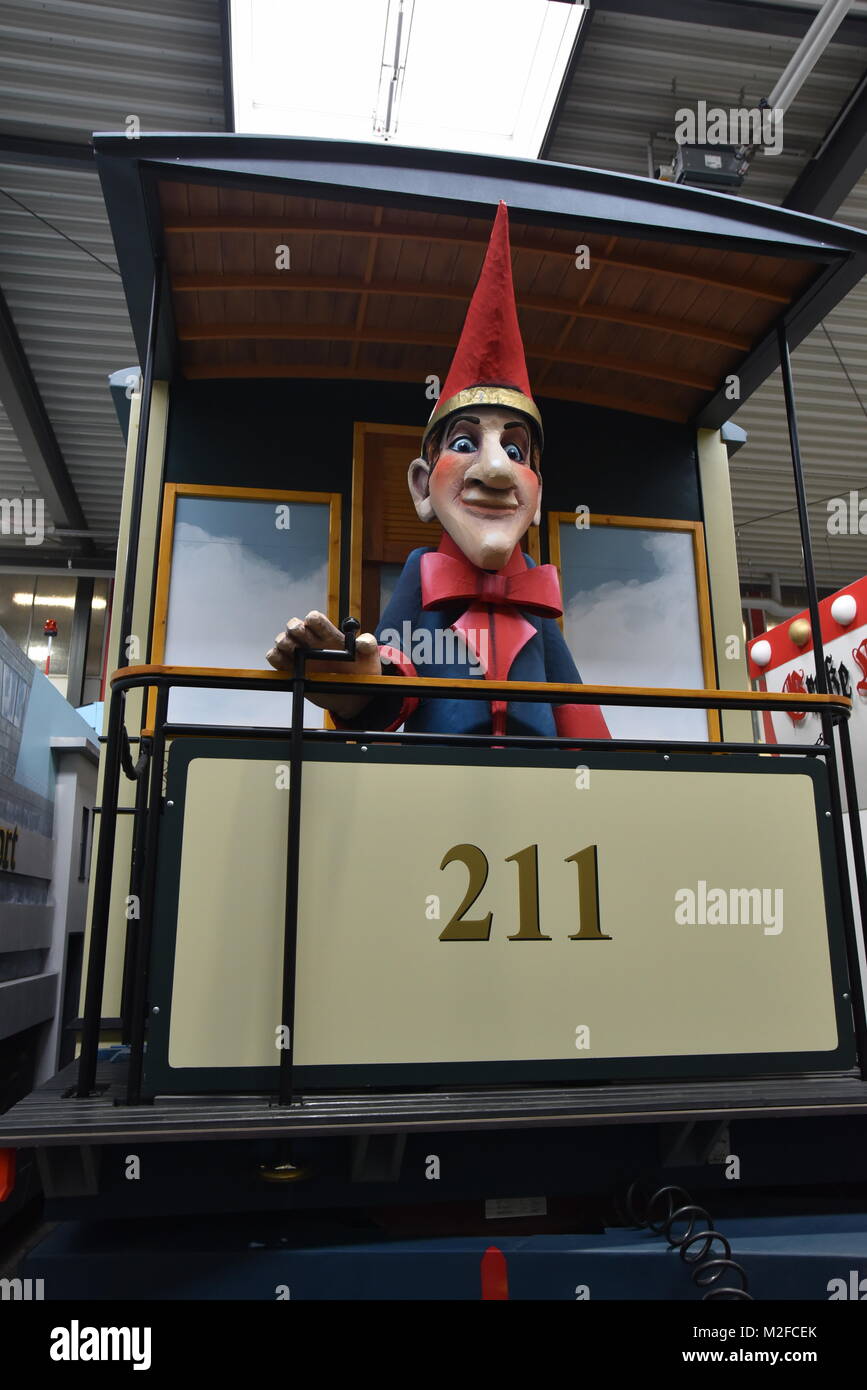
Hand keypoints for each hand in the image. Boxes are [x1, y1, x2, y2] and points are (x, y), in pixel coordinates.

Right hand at [266, 611, 380, 718]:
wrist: (355, 697)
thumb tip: (361, 641)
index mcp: (329, 635)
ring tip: (290, 647)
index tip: (313, 622)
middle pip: (295, 627)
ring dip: (283, 641)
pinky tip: (280, 657)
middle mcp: (312, 642)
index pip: (316, 619)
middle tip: (298, 633)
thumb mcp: (371, 657)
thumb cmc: (363, 672)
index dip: (312, 619)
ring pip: (283, 641)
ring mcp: (300, 656)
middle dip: (294, 627)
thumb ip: (368, 645)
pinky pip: (276, 660)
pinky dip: (274, 657)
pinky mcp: (292, 670)